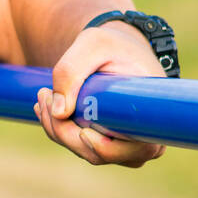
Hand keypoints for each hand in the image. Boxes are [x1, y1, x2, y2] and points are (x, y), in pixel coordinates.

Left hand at [32, 20, 166, 167]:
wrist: (115, 47)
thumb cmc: (111, 44)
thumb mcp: (91, 44)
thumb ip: (71, 71)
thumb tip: (60, 113)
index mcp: (152, 116)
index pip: (134, 150)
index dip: (104, 147)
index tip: (81, 130)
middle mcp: (143, 137)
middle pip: (99, 154)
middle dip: (64, 130)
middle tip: (45, 94)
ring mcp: (123, 142)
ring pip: (83, 150)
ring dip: (56, 127)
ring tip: (44, 94)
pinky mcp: (104, 139)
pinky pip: (76, 143)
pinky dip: (56, 127)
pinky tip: (46, 104)